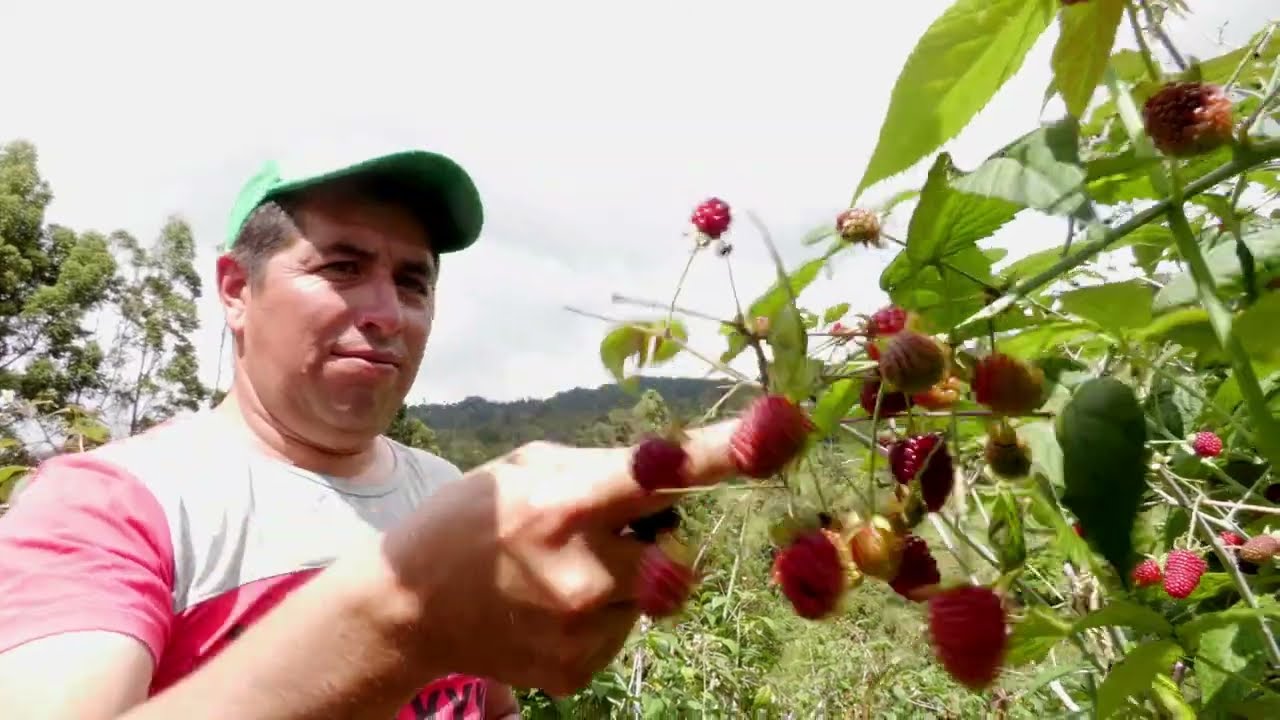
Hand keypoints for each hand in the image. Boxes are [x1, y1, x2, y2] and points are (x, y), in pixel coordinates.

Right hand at [381, 420, 740, 695]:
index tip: (780, 431)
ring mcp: (581, 629)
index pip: (664, 474)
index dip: (727, 453)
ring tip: (557, 572)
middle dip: (653, 537)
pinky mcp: (578, 669)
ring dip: (626, 577)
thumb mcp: (529, 467)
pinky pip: (626, 631)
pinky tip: (550, 607)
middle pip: (675, 550)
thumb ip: (605, 472)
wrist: (408, 604)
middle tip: (598, 531)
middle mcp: (583, 571)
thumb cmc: (474, 518)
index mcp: (567, 503)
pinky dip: (603, 616)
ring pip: (653, 592)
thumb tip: (678, 478)